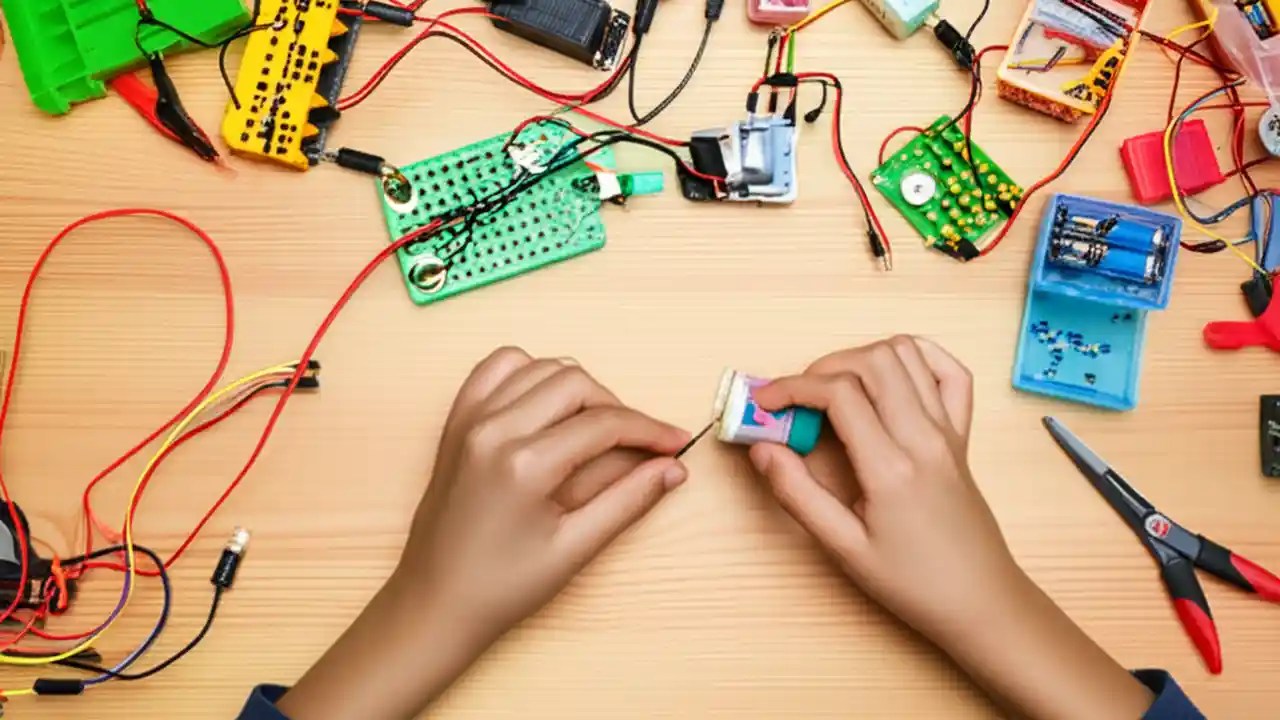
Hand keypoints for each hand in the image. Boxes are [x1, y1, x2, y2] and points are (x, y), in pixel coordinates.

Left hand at [400, 347, 691, 638]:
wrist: (434, 602)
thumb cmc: (500, 586)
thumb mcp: (574, 549)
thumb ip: (627, 501)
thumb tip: (673, 469)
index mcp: (524, 465)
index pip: (604, 424)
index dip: (649, 430)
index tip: (675, 442)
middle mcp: (493, 430)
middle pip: (575, 383)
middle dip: (617, 407)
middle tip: (638, 442)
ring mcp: (469, 421)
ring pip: (539, 367)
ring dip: (577, 388)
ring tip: (596, 426)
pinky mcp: (456, 422)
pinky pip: (496, 369)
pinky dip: (529, 373)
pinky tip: (548, 403)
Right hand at [748, 336, 1151, 719]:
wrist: (980, 600)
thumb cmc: (914, 582)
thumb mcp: (843, 548)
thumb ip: (797, 494)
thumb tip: (763, 449)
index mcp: (892, 468)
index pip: (839, 393)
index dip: (792, 387)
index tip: (766, 404)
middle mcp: (925, 438)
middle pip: (873, 360)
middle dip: (823, 367)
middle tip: (798, 400)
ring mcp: (949, 431)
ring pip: (908, 354)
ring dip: (862, 358)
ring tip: (835, 391)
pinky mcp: (962, 435)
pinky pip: (948, 372)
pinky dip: (917, 357)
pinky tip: (888, 377)